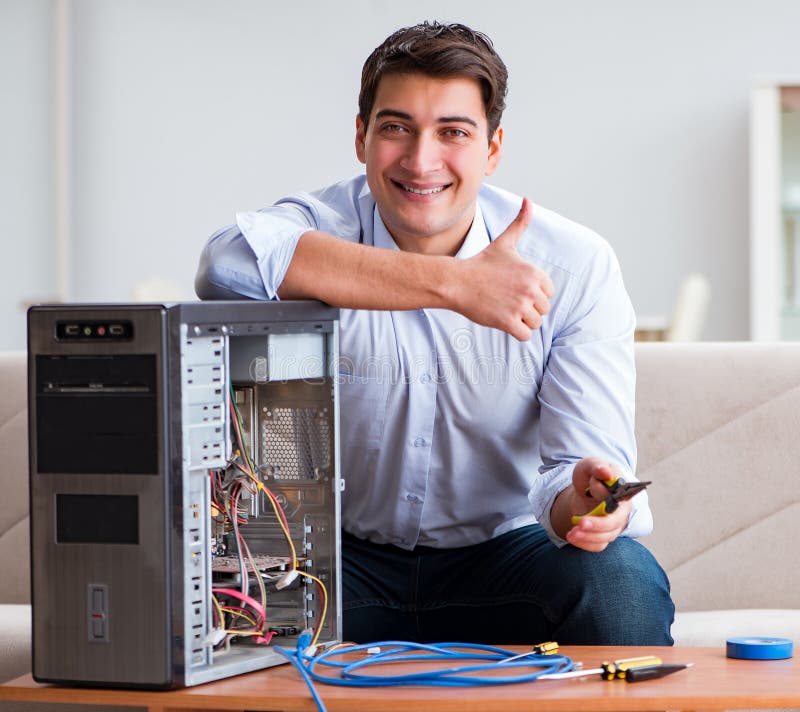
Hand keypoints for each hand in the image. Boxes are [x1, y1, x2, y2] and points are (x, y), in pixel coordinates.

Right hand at [452, 198, 553, 339]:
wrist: (457, 282)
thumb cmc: (481, 263)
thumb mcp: (504, 243)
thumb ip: (520, 223)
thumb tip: (528, 200)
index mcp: (534, 273)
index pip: (548, 292)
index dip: (534, 293)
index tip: (515, 289)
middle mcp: (530, 290)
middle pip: (543, 309)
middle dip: (528, 308)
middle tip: (508, 301)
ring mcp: (519, 307)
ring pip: (535, 323)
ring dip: (522, 321)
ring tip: (505, 310)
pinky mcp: (508, 322)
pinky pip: (525, 335)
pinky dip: (516, 332)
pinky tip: (503, 321)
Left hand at [558, 458, 631, 551]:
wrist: (584, 491)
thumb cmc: (590, 477)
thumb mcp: (589, 466)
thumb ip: (596, 467)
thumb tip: (605, 472)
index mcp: (622, 492)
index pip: (618, 497)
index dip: (605, 494)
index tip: (592, 484)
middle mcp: (621, 511)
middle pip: (614, 522)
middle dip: (598, 524)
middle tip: (581, 523)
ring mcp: (614, 525)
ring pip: (606, 536)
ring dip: (588, 536)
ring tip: (571, 533)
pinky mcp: (604, 535)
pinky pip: (598, 545)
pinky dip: (584, 544)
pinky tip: (572, 537)